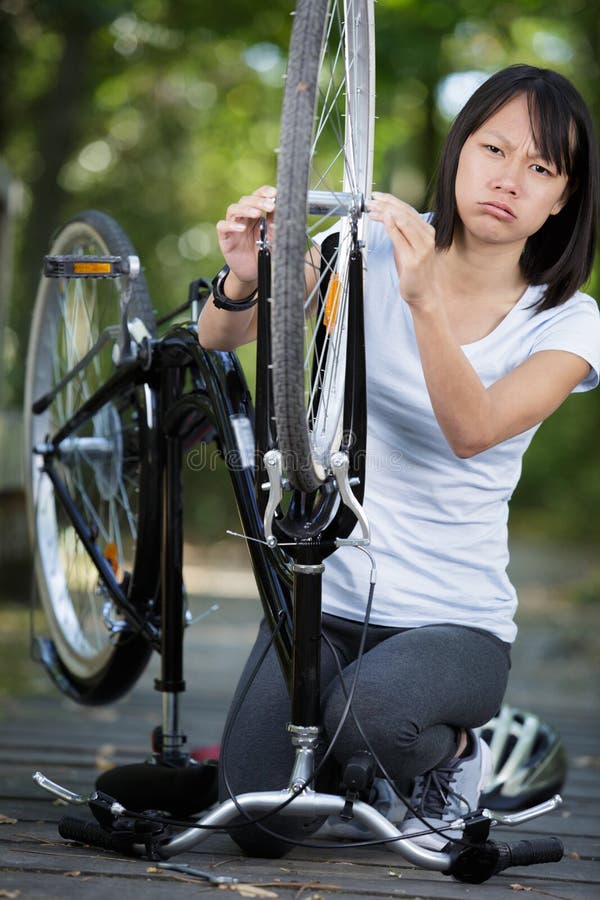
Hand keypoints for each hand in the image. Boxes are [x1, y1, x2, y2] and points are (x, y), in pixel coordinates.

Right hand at [216, 185, 275, 294]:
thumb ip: (276, 223)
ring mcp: (233, 226)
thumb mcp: (274, 236)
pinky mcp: (225, 238)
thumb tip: (282, 208)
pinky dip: (231, 225)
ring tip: (257, 214)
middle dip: (259, 201)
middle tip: (270, 206)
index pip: (257, 195)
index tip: (275, 193)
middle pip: (246, 200)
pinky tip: (242, 228)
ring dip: (245, 209)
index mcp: (255, 213)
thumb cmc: (263, 253)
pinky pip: (222, 226)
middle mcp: (243, 217)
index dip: (264, 192)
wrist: (253, 273)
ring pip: (233, 209)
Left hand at [367, 193, 438, 307]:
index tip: (377, 196)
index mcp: (426, 230)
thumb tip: (385, 214)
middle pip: (405, 212)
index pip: (407, 209)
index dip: (391, 200)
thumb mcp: (405, 245)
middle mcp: (428, 236)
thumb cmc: (413, 270)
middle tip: (371, 201)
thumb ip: (399, 231)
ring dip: (386, 213)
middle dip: (386, 204)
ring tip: (372, 209)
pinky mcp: (415, 259)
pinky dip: (392, 227)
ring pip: (404, 222)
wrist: (422, 292)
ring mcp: (423, 247)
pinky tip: (383, 220)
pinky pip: (401, 239)